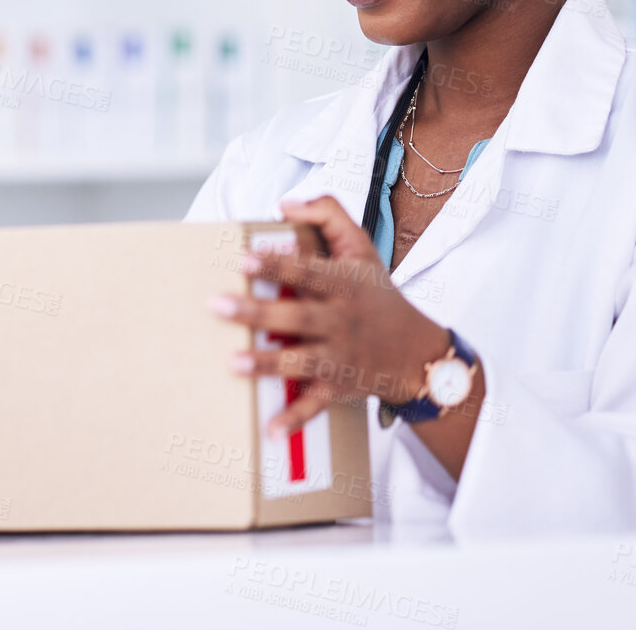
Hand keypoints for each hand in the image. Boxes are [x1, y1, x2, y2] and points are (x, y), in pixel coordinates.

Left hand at [212, 196, 449, 439]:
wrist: (418, 352)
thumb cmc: (377, 294)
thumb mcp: (362, 248)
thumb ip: (328, 215)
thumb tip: (284, 205)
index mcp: (344, 284)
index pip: (308, 270)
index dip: (277, 262)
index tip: (244, 258)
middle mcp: (342, 321)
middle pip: (297, 315)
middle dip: (258, 311)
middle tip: (217, 305)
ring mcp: (340, 357)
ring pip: (301, 361)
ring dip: (267, 364)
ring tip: (232, 362)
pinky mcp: (340, 388)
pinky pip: (316, 405)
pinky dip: (295, 419)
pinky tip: (269, 430)